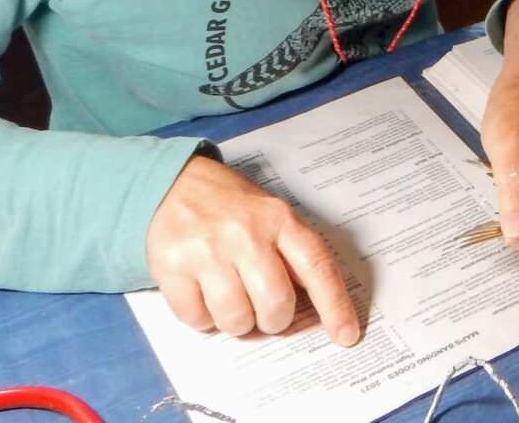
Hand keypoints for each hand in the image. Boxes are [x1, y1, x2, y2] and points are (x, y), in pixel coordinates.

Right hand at [145, 155, 360, 345]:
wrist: (173, 183)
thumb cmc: (231, 207)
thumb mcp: (272, 215)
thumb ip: (292, 253)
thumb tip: (314, 306)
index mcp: (280, 220)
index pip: (318, 269)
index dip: (335, 306)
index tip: (346, 335)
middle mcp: (246, 234)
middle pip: (276, 304)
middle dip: (274, 320)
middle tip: (265, 311)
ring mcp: (208, 250)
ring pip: (236, 318)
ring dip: (237, 322)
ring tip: (232, 299)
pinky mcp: (172, 265)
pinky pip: (196, 318)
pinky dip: (202, 318)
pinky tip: (203, 295)